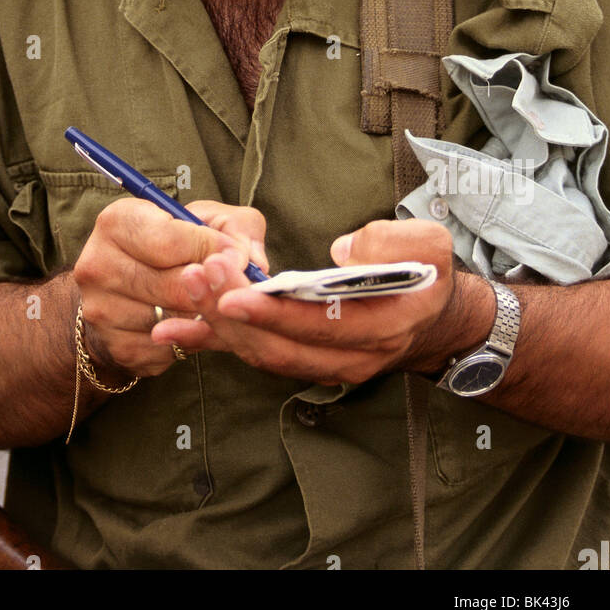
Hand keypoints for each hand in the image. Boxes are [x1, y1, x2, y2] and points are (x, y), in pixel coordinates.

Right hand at [74, 198, 268, 378]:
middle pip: (177, 286)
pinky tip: (192, 324)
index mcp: (116, 222)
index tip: (234, 255)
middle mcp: (98, 265)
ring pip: (176, 321)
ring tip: (211, 301)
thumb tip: (249, 261)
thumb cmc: (172, 244)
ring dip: (204, 315)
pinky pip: (170, 348)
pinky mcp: (116, 347)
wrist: (125, 289)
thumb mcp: (204, 219)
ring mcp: (102, 311)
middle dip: (213, 286)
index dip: (213, 249)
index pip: (173, 241)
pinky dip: (189, 339)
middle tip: (229, 283)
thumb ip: (236, 227)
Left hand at [150, 218, 488, 384]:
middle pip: (283, 344)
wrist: (433, 319)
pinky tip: (175, 327)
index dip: (275, 312)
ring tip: (182, 294)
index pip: (322, 324)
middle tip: (197, 279)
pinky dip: (216, 342)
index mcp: (384, 325)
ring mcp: (327, 367)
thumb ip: (390, 242)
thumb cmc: (426, 273)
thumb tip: (342, 253)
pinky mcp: (304, 361)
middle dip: (235, 315)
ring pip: (264, 355)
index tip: (235, 291)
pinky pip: (256, 355)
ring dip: (219, 328)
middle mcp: (353, 357)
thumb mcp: (429, 245)